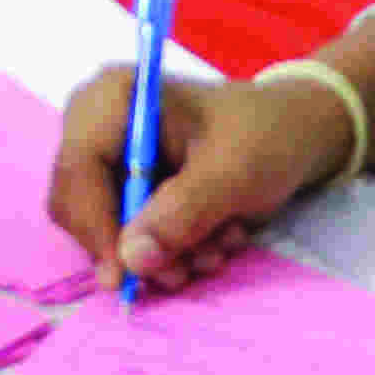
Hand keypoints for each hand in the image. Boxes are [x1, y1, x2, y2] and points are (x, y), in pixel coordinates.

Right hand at [49, 64, 357, 291]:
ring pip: (106, 231)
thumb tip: (131, 260)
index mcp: (113, 99)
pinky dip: (170, 250)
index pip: (77, 170)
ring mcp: (109, 161)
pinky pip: (128, 238)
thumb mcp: (233, 172)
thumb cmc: (266, 134)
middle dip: (137, 247)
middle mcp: (97, 127)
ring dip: (164, 254)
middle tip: (188, 268)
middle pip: (80, 207)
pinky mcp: (126, 189)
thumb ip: (182, 213)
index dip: (96, 226)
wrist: (296, 131)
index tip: (128, 275)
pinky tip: (212, 238)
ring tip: (218, 245)